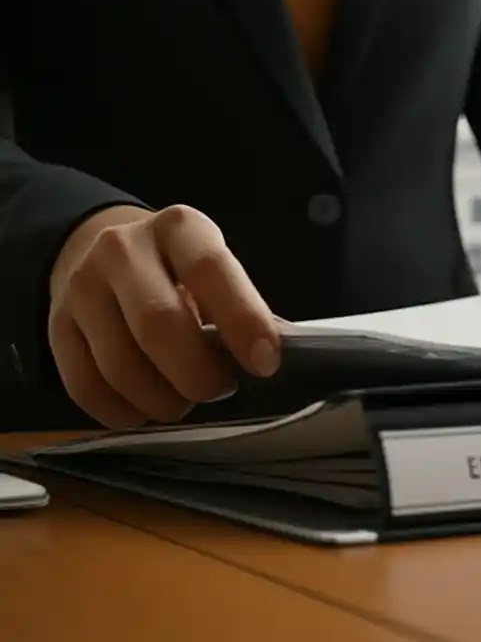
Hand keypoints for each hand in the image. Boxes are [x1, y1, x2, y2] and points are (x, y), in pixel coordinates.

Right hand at [48, 204, 279, 428]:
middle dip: (198, 374)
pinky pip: (85, 387)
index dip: (242, 320)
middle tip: (220, 389)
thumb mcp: (215, 269)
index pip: (210, 270)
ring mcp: (82, 287)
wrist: (101, 251)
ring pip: (120, 365)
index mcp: (179, 228)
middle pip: (158, 323)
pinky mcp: (55, 326)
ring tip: (184, 400)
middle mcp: (123, 249)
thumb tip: (262, 361)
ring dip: (162, 400)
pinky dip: (124, 412)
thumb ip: (236, 307)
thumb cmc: (179, 271)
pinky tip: (147, 409)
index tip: (265, 363)